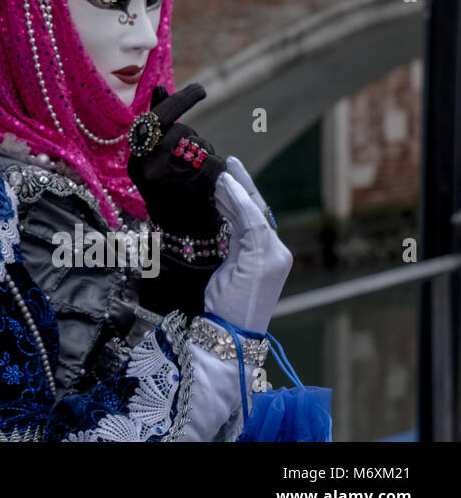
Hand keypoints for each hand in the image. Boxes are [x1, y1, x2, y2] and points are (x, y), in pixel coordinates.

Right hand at [128, 84, 223, 239]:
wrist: (183, 237)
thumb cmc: (171, 191)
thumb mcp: (157, 159)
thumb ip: (159, 125)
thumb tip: (159, 87)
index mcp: (136, 159)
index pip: (155, 119)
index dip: (179, 100)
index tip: (201, 89)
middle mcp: (146, 167)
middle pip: (182, 131)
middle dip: (194, 140)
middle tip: (192, 160)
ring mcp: (168, 179)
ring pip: (200, 145)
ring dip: (206, 155)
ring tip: (197, 176)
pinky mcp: (192, 188)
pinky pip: (213, 162)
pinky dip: (218, 169)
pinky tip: (210, 184)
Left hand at [203, 157, 291, 332]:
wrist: (229, 333)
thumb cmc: (225, 305)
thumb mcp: (228, 267)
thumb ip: (233, 243)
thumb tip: (224, 218)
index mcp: (270, 255)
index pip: (257, 217)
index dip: (242, 195)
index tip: (226, 176)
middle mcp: (278, 253)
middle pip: (259, 211)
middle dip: (241, 186)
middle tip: (225, 164)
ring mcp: (274, 256)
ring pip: (254, 212)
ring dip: (235, 190)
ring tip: (219, 173)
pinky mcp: (264, 258)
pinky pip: (251, 222)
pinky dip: (239, 201)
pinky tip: (226, 187)